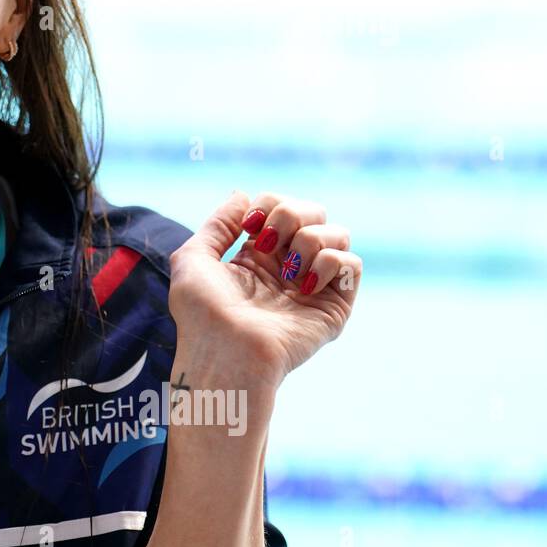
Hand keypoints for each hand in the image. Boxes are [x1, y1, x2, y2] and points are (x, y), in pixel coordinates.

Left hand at [167, 190, 362, 391]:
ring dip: (311, 238)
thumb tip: (242, 194)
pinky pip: (353, 263)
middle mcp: (288, 267)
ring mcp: (313, 285)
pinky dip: (331, 262)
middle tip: (268, 241)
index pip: (280, 206)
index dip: (268, 203)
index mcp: (257, 255)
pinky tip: (305, 284)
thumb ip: (217, 224)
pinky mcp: (334, 305)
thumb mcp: (193, 259)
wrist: (225, 351)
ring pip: (338, 233)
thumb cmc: (202, 313)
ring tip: (289, 270)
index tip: (249, 225)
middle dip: (290, 214)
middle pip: (313, 211)